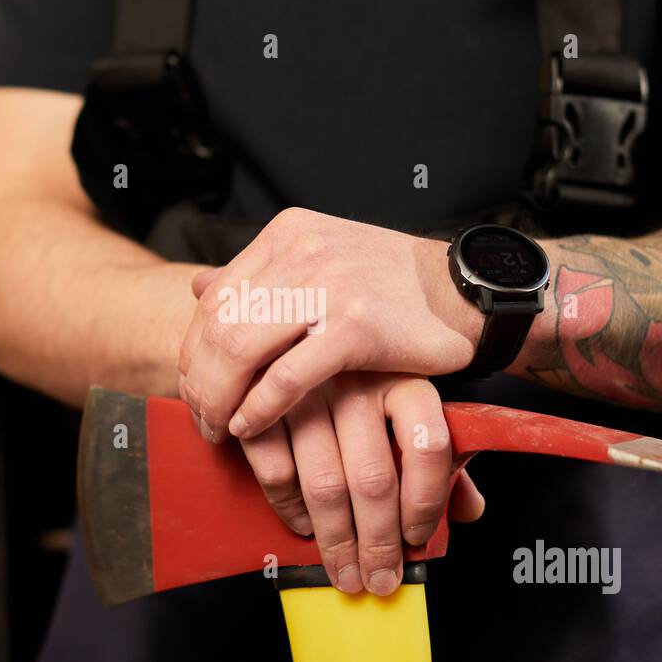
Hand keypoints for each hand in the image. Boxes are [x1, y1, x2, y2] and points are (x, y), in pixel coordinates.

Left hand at [177, 208, 483, 441]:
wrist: (467, 293)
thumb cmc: (394, 288)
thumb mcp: (322, 263)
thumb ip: (262, 276)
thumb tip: (197, 286)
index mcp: (288, 233)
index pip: (215, 296)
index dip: (194, 349)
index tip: (195, 387)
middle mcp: (302, 250)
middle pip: (218, 324)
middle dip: (200, 380)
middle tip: (201, 419)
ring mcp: (328, 285)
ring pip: (241, 348)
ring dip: (220, 398)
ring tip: (220, 428)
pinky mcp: (354, 326)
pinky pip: (287, 376)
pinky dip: (260, 407)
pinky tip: (251, 427)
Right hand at [234, 372, 484, 594]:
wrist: (298, 316)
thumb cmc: (366, 372)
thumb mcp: (412, 398)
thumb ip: (445, 454)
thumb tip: (469, 511)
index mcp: (406, 379)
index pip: (430, 448)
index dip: (425, 504)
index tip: (417, 540)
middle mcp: (360, 384)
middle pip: (374, 479)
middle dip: (377, 542)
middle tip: (378, 580)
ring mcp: (309, 393)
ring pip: (326, 484)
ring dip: (336, 540)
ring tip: (345, 573)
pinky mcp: (263, 402)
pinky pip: (276, 470)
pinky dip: (288, 508)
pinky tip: (303, 525)